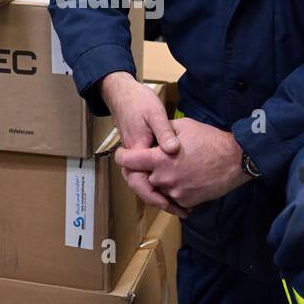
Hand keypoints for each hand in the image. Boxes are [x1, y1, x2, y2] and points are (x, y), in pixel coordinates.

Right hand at [99, 72, 186, 216]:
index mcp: (136, 149)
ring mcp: (136, 155)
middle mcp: (133, 157)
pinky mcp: (140, 153)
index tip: (170, 203)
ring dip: (160, 194)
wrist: (122, 92)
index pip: (140, 179)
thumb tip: (173, 150)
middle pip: (141, 186)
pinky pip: (147, 173)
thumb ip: (164, 133)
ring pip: (144, 182)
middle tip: (181, 211)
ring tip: (180, 206)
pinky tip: (175, 188)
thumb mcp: (155, 113)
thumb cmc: (138, 101)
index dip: (154, 194)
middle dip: (160, 201)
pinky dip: (159, 183)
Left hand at [116, 118, 249, 210]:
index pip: (128, 161)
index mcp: (159, 159)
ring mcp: (174, 193)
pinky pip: (173, 198)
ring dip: (162, 181)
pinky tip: (187, 179)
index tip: (123, 154)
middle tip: (160, 160)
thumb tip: (152, 133)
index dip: (122, 157)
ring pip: (158, 189)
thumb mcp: (184, 126)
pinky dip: (176, 191)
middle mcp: (163, 178)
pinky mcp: (186, 202)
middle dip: (148, 169)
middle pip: (143, 177)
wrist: (235, 160)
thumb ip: (163, 131)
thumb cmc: (210, 140)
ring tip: (179, 169)